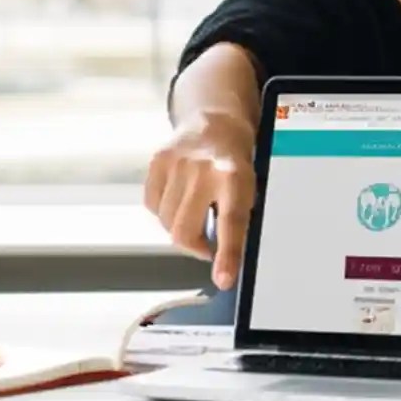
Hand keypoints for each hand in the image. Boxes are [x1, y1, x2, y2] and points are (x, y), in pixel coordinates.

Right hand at [145, 110, 255, 290]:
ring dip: (180, 228)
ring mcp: (177, 164)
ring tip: (195, 213)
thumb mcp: (248, 188)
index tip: (223, 279)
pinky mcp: (158, 161)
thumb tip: (227, 261)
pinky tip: (179, 198)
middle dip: (196, 248)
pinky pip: (152, 205)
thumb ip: (236, 218)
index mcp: (235, 176)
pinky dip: (163, 212)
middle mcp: (203, 169)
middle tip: (208, 247)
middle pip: (184, 230)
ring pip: (165, 222)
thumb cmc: (235, 162)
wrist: (216, 121)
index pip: (230, 223)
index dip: (226, 255)